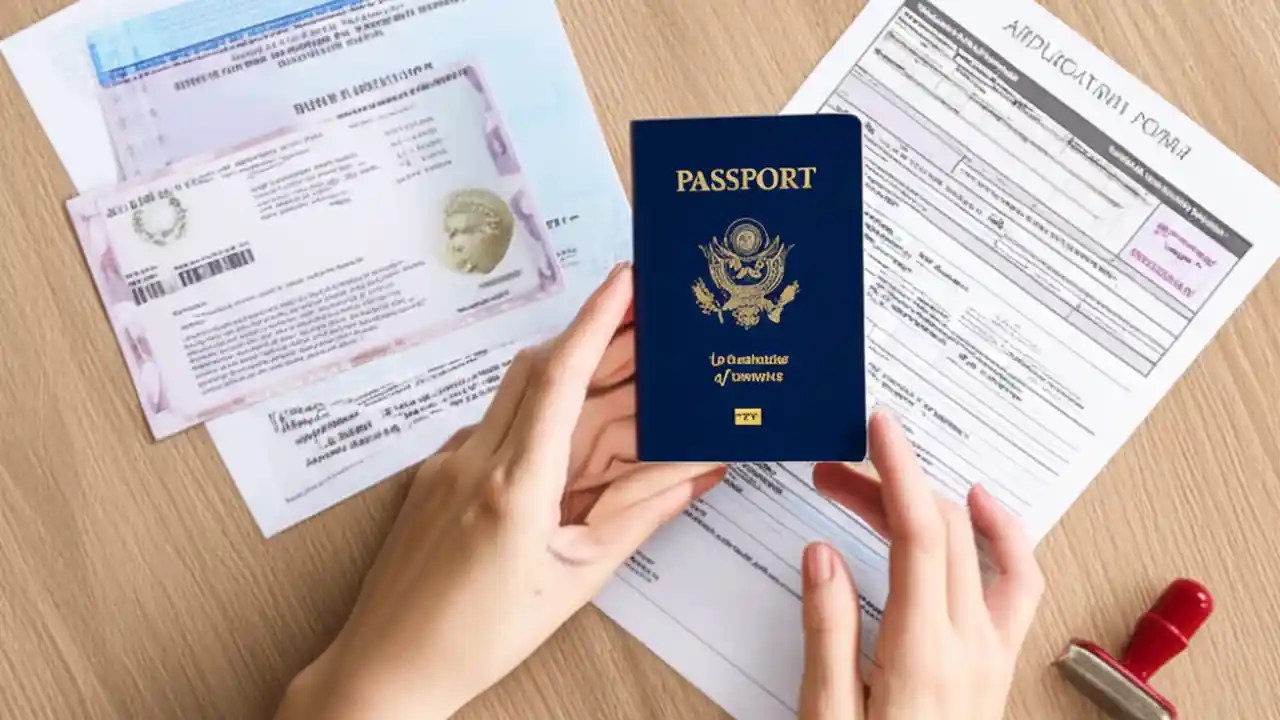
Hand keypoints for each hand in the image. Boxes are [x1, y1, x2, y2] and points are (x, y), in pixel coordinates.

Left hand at [277, 265, 724, 718]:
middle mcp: (472, 460)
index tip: (624, 282)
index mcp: (512, 487)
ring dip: (570, 382)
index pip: (559, 378)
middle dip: (593, 340)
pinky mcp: (435, 474)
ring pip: (517, 395)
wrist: (386, 667)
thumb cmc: (477, 638)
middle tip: (645, 328)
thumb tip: (693, 475)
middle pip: (538, 369)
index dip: (595, 321)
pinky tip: (572, 443)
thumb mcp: (575, 581)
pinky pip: (497, 427)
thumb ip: (637, 518)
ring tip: (625, 391)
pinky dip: (540, 421)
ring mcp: (447, 462)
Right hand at [799, 411, 1043, 719]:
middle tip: (836, 472)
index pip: (919, 534)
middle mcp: (970, 646)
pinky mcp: (997, 665)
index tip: (879, 428)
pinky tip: (979, 515)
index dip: (899, 470)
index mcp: (922, 652)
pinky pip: (1017, 585)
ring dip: (936, 504)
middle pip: (942, 530)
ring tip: (889, 487)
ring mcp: (992, 654)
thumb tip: (822, 554)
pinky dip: (1002, 539)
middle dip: (890, 483)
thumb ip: (828, 630)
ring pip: (980, 549)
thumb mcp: (828, 715)